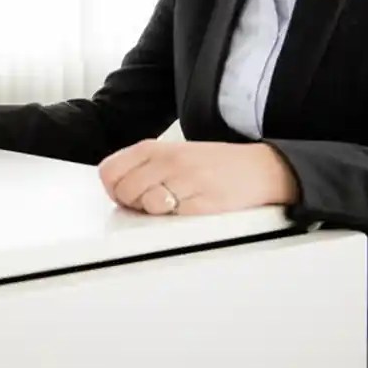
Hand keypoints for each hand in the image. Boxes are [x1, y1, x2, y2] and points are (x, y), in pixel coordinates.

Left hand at [97, 140, 299, 215]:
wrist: (258, 168)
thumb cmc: (213, 164)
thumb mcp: (171, 154)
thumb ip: (142, 168)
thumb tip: (117, 190)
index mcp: (154, 148)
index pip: (109, 171)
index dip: (114, 189)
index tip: (126, 194)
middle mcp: (168, 160)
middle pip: (124, 191)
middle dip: (133, 203)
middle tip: (152, 203)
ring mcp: (186, 180)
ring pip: (147, 204)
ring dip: (155, 212)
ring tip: (173, 205)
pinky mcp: (203, 201)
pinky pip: (174, 217)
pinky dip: (178, 219)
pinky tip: (190, 209)